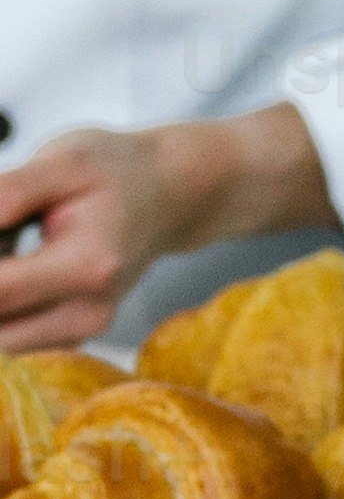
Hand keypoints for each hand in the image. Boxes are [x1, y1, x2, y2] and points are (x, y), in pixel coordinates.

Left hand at [0, 106, 334, 351]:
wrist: (171, 194)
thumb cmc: (118, 171)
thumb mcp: (64, 161)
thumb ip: (9, 194)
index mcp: (87, 266)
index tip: (0, 230)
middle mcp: (88, 312)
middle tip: (9, 230)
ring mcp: (83, 331)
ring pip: (2, 336)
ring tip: (14, 241)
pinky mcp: (73, 337)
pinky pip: (14, 337)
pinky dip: (6, 305)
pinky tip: (21, 263)